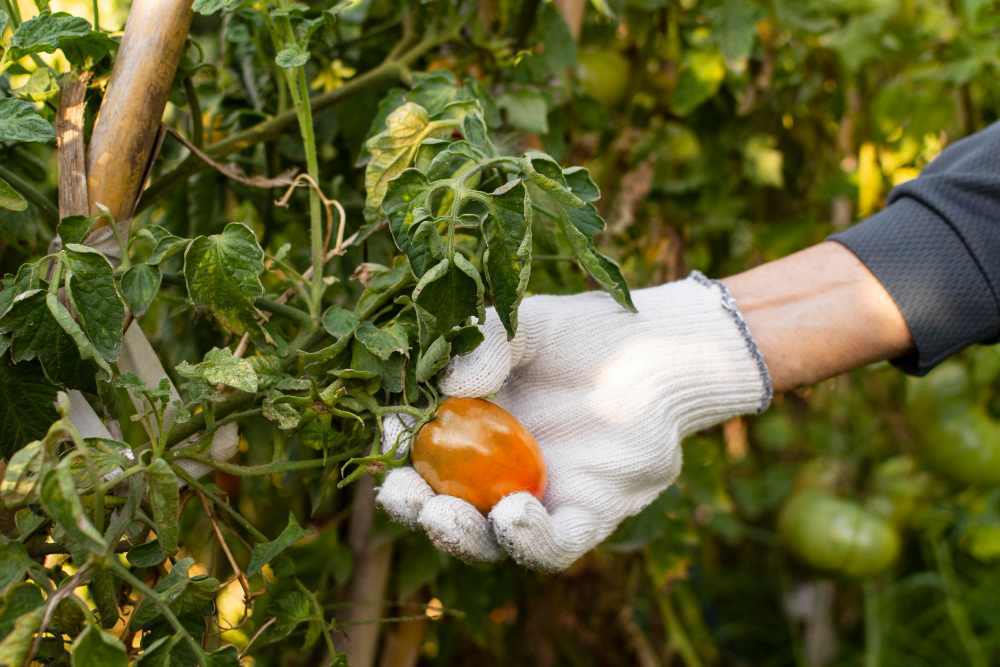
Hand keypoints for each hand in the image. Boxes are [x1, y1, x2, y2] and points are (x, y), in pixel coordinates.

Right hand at [376, 273, 770, 570]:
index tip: (386, 438)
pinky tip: (513, 513)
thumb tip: (448, 387)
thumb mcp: (524, 323)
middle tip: (403, 495)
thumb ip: (483, 342)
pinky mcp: (590, 514)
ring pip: (491, 541)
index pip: (421, 457)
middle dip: (416, 510)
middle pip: (445, 510)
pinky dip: (529, 541)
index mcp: (472, 431)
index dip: (396, 455)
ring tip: (445, 515)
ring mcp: (544, 498)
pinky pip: (554, 547)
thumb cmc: (586, 333)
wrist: (659, 347)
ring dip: (460, 537)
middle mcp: (500, 474)